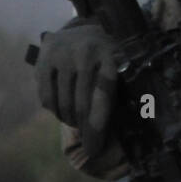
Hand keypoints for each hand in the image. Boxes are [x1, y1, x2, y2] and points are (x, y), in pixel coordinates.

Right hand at [35, 21, 119, 156]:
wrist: (81, 31)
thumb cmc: (108, 58)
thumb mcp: (122, 68)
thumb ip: (125, 93)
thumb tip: (136, 125)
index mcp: (112, 56)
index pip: (103, 97)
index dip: (97, 126)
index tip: (95, 150)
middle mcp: (86, 53)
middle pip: (81, 104)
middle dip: (84, 129)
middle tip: (89, 142)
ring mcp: (63, 55)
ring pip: (64, 103)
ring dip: (69, 120)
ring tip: (76, 123)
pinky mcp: (44, 60)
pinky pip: (46, 97)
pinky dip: (54, 110)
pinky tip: (62, 110)